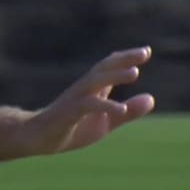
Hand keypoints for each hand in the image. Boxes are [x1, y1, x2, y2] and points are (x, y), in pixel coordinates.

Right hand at [22, 47, 155, 154]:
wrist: (37, 137)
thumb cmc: (71, 127)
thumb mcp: (105, 122)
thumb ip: (128, 111)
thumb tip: (152, 98)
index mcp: (92, 88)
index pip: (109, 66)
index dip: (126, 58)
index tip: (146, 51)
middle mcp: (84, 88)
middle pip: (103, 68)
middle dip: (123, 59)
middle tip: (144, 53)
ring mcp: (75, 99)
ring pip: (95, 81)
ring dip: (115, 76)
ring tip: (134, 73)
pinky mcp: (69, 113)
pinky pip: (87, 105)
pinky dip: (105, 106)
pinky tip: (122, 109)